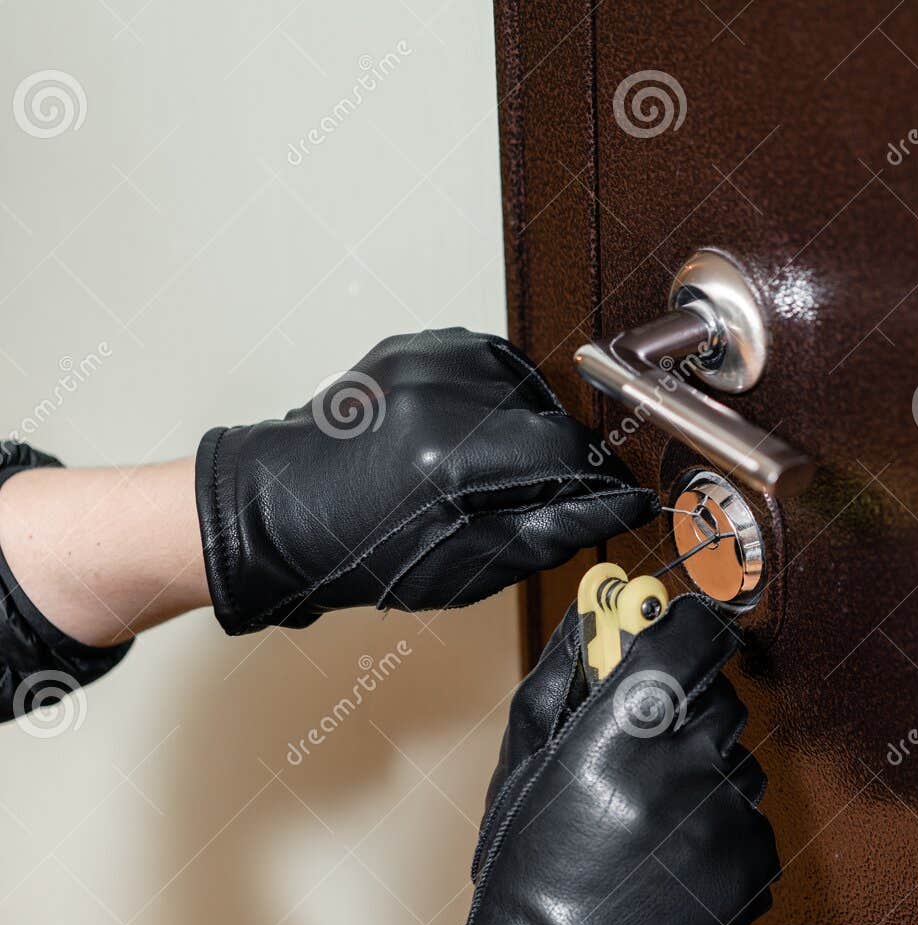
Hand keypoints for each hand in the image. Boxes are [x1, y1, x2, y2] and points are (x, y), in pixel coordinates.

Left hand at [196, 328, 656, 633]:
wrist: (279, 512)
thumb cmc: (359, 549)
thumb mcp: (465, 565)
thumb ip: (551, 529)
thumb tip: (618, 501)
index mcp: (445, 454)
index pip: (565, 448)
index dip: (600, 478)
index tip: (613, 496)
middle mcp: (435, 393)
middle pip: (550, 414)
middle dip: (561, 457)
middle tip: (538, 498)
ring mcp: (420, 360)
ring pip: (526, 384)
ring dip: (532, 424)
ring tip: (498, 466)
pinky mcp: (413, 346)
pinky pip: (490, 362)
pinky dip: (500, 397)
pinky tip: (478, 432)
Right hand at [418, 596, 777, 924]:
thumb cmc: (529, 877)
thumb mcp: (525, 765)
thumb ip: (563, 676)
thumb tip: (589, 612)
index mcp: (627, 725)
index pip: (696, 633)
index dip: (688, 627)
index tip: (680, 630)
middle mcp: (691, 760)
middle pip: (720, 695)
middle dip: (687, 710)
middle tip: (643, 751)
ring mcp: (733, 813)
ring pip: (738, 758)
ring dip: (704, 773)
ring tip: (650, 821)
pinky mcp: (760, 859)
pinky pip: (749, 815)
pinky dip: (719, 828)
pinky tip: (672, 859)